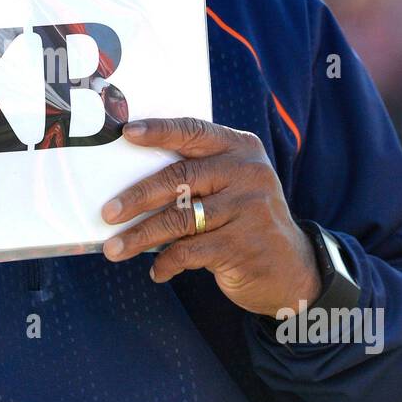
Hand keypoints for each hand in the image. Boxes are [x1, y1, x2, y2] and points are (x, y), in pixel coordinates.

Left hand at [101, 117, 321, 317]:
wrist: (293, 268)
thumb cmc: (246, 221)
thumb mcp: (234, 186)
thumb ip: (198, 174)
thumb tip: (130, 177)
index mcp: (241, 149)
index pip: (193, 131)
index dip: (158, 131)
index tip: (126, 133)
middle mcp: (247, 173)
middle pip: (179, 179)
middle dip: (137, 197)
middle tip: (108, 212)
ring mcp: (248, 209)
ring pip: (179, 219)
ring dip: (140, 236)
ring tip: (114, 249)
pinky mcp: (243, 245)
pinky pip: (189, 252)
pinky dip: (166, 263)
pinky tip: (158, 271)